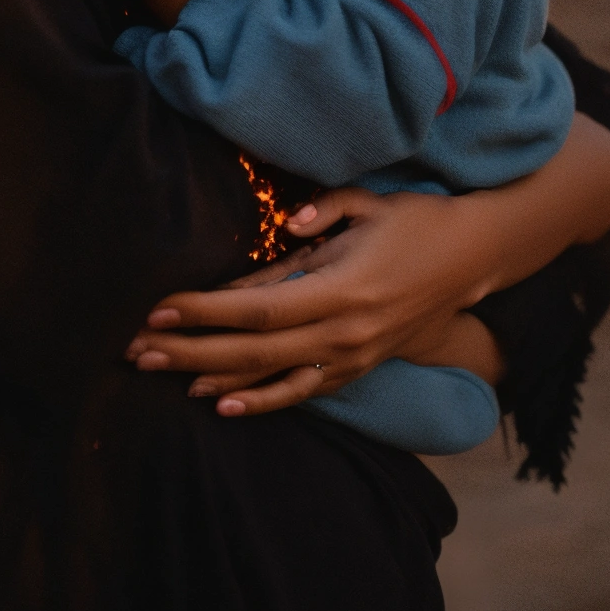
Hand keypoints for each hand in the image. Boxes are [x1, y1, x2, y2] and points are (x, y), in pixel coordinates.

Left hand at [125, 186, 502, 414]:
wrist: (473, 259)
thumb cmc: (416, 221)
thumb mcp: (370, 204)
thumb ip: (324, 211)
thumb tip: (283, 227)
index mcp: (344, 288)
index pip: (258, 308)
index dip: (204, 312)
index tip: (158, 308)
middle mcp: (346, 332)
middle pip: (253, 351)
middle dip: (190, 351)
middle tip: (137, 349)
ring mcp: (354, 356)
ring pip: (273, 379)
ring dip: (214, 380)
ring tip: (163, 377)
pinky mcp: (358, 367)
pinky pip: (303, 392)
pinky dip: (262, 402)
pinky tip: (222, 406)